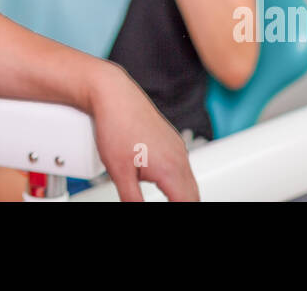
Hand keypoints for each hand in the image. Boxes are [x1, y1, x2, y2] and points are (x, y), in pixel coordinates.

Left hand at [86, 62, 199, 200]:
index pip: (186, 203)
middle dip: (184, 204)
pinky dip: (179, 180)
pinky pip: (183, 166)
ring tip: (167, 200)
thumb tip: (134, 209)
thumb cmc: (115, 125)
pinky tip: (163, 182)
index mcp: (170, 168)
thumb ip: (131, 199)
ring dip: (182, 195)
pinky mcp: (172, 140)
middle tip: (167, 205)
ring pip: (190, 180)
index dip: (180, 210)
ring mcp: (177, 146)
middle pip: (193, 195)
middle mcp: (179, 157)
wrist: (114, 94)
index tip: (168, 209)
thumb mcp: (118, 172)